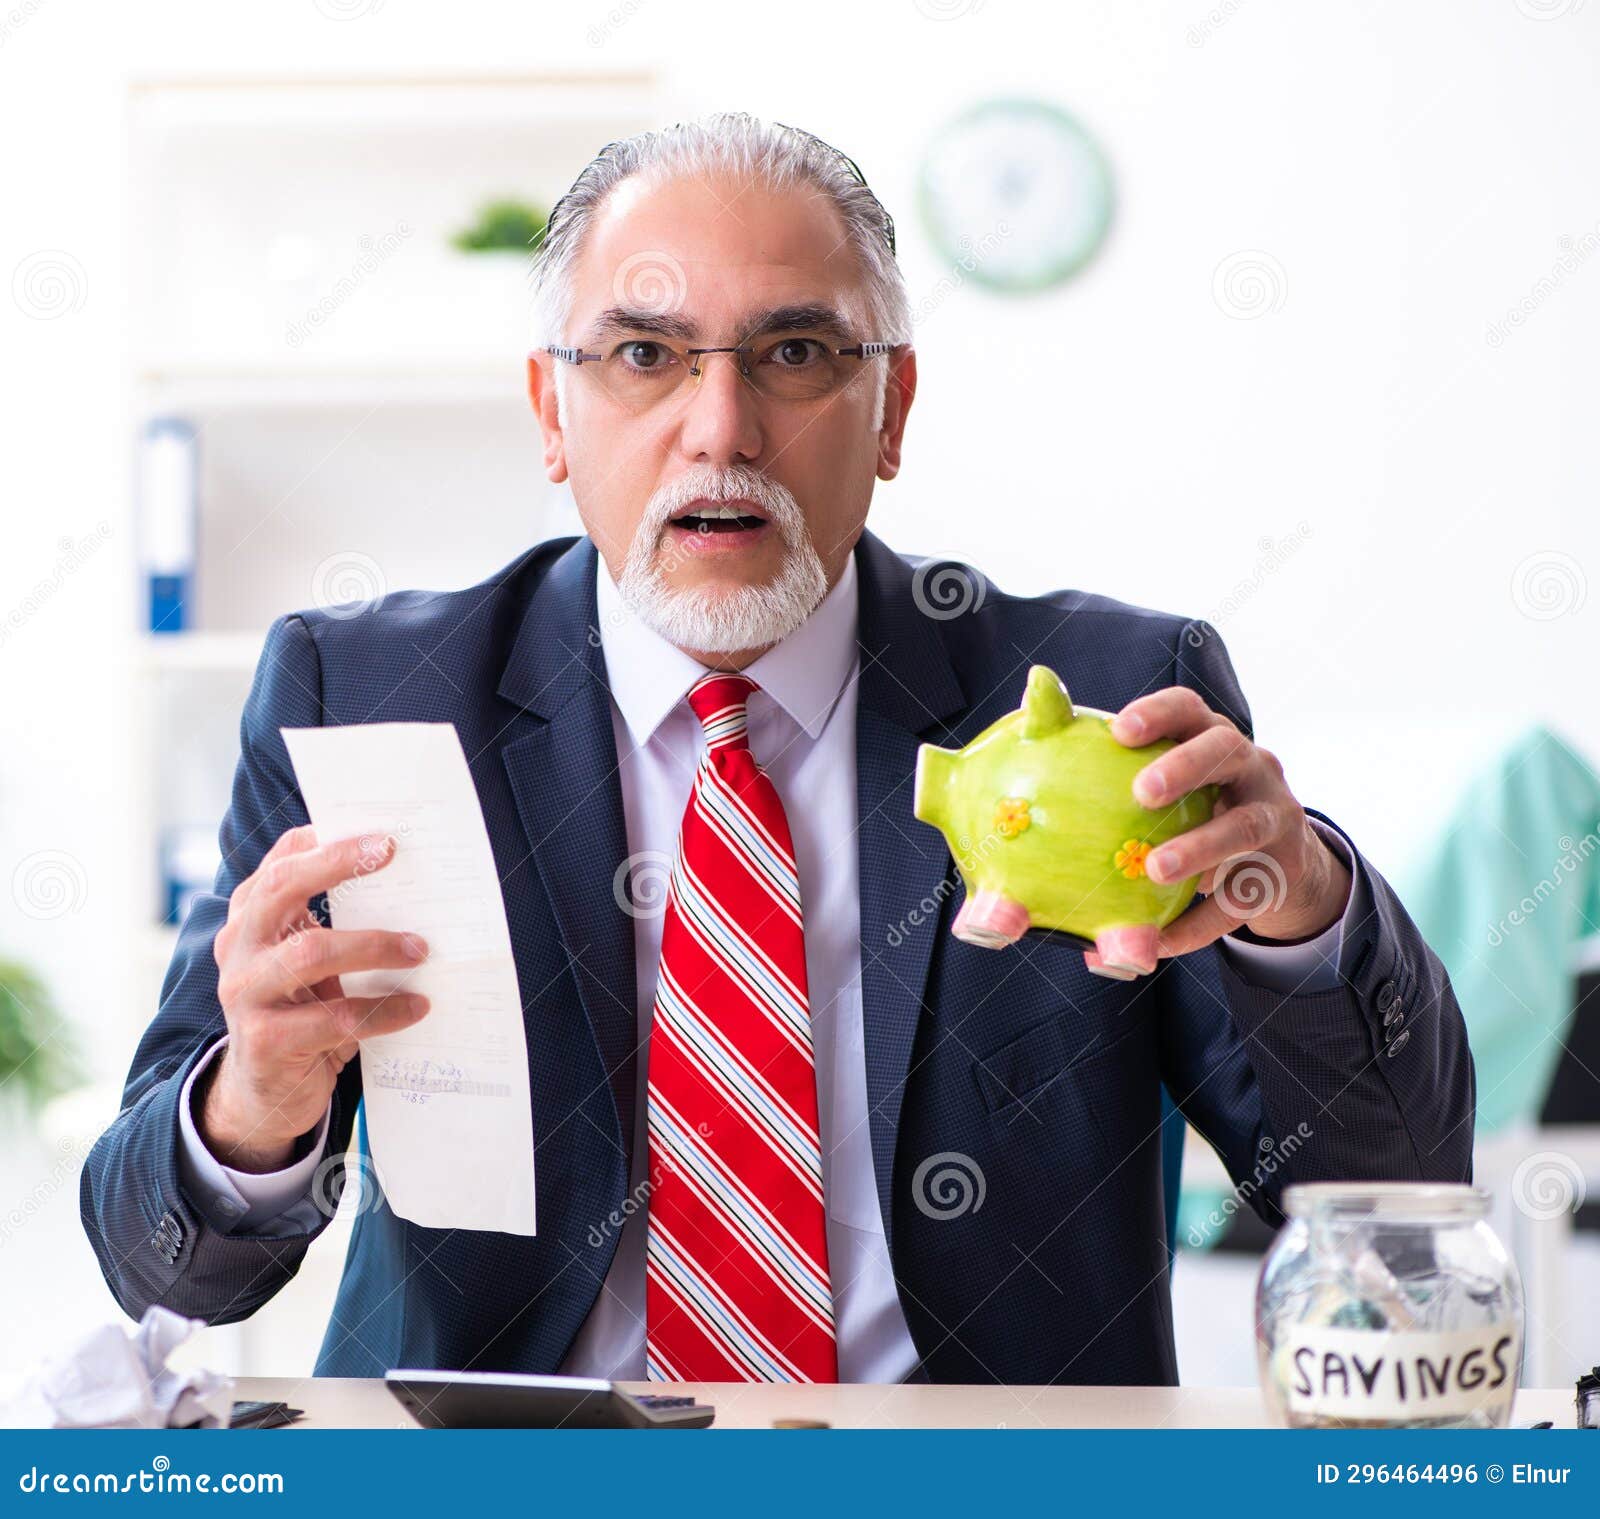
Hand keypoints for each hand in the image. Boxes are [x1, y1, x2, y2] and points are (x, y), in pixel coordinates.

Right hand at [201, 824, 431, 1171]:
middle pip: (281, 891)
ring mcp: (245, 994)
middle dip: (337, 866)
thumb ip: (327, 918)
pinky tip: (416, 1007)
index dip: (322, 845)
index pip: (278, 866)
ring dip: (375, 946)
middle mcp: (238, 949)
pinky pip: (335, 1018)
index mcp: (249, 920)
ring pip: (311, 952)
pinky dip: (383, 1010)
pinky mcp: (265, 1040)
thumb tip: (396, 873)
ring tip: (421, 949)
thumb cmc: (300, 1009)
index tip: (375, 833)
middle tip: (391, 854)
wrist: (263, 1091)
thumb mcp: (307, 959)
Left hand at [1108, 688, 1350, 958]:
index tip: (1120, 730)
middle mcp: (1251, 766)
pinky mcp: (1284, 868)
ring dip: (1201, 846)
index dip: (1158, 713)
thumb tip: (1016, 764)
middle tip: (1143, 793)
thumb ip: (1104, 774)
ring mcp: (1275, 814)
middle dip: (1187, 767)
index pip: (1188, 708)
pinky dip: (1201, 923)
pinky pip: (1242, 900)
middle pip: (1227, 750)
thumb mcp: (1164, 787)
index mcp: (1209, 737)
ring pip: (1246, 825)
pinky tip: (1161, 942)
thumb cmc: (1193, 812)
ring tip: (1155, 869)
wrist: (1278, 863)